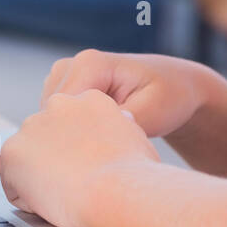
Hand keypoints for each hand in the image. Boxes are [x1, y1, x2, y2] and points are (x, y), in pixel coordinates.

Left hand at [0, 88, 159, 226]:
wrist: (116, 190)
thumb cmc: (134, 173)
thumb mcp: (136, 136)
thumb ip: (120, 125)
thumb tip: (121, 118)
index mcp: (89, 98)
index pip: (72, 121)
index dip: (78, 148)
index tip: (88, 165)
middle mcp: (58, 104)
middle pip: (47, 136)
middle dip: (55, 158)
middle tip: (77, 182)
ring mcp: (32, 126)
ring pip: (29, 159)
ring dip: (40, 176)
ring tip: (66, 194)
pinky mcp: (12, 152)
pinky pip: (13, 183)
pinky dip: (27, 197)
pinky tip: (51, 202)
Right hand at [40, 49, 226, 139]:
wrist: (176, 87)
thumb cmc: (169, 97)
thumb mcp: (152, 112)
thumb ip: (118, 124)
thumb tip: (90, 141)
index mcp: (89, 64)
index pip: (59, 111)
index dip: (73, 143)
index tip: (99, 162)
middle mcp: (69, 66)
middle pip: (50, 118)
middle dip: (72, 142)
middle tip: (108, 156)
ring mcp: (62, 78)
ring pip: (51, 123)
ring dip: (73, 139)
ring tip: (109, 145)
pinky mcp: (62, 92)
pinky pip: (56, 122)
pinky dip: (74, 136)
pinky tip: (100, 140)